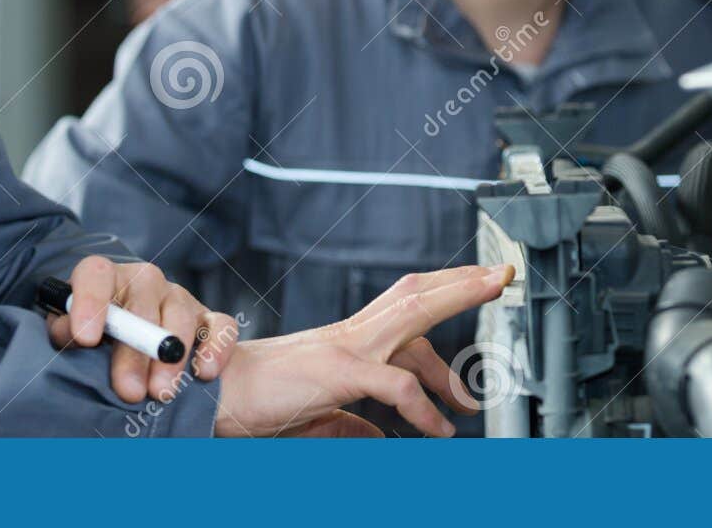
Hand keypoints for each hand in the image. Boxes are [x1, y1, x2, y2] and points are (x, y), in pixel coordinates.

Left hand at [45, 256, 239, 403]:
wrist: (139, 354)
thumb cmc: (99, 344)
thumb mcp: (76, 337)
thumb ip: (67, 332)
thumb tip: (72, 334)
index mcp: (107, 280)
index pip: (95, 274)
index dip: (89, 301)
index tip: (85, 338)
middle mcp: (144, 282)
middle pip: (142, 301)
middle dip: (134, 350)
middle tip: (129, 391)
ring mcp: (179, 298)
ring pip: (179, 314)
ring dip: (171, 357)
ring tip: (161, 393)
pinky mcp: (209, 319)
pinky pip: (221, 326)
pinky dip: (214, 348)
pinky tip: (203, 373)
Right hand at [212, 263, 513, 437]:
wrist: (211, 399)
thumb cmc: (255, 405)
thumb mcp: (317, 418)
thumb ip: (352, 423)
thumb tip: (382, 436)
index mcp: (347, 342)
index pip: (405, 312)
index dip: (442, 300)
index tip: (475, 297)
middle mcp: (350, 335)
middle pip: (415, 295)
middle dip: (459, 282)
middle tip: (500, 275)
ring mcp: (344, 349)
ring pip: (411, 313)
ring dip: (456, 298)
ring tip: (494, 292)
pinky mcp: (335, 372)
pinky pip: (393, 385)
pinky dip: (422, 407)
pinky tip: (439, 429)